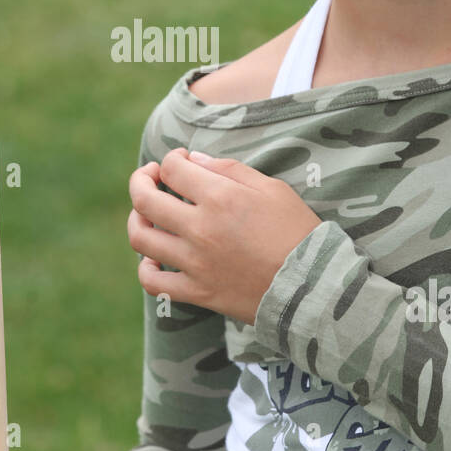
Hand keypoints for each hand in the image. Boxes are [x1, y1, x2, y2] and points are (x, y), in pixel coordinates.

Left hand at [127, 146, 322, 324]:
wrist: (313, 287)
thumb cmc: (297, 231)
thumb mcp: (272, 188)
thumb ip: (229, 170)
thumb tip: (192, 160)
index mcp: (220, 197)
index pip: (171, 169)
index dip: (172, 159)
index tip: (182, 162)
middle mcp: (200, 228)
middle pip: (145, 199)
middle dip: (141, 180)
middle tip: (151, 177)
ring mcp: (195, 263)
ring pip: (141, 238)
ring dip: (137, 220)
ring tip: (147, 214)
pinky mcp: (197, 291)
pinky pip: (153, 283)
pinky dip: (146, 269)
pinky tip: (154, 258)